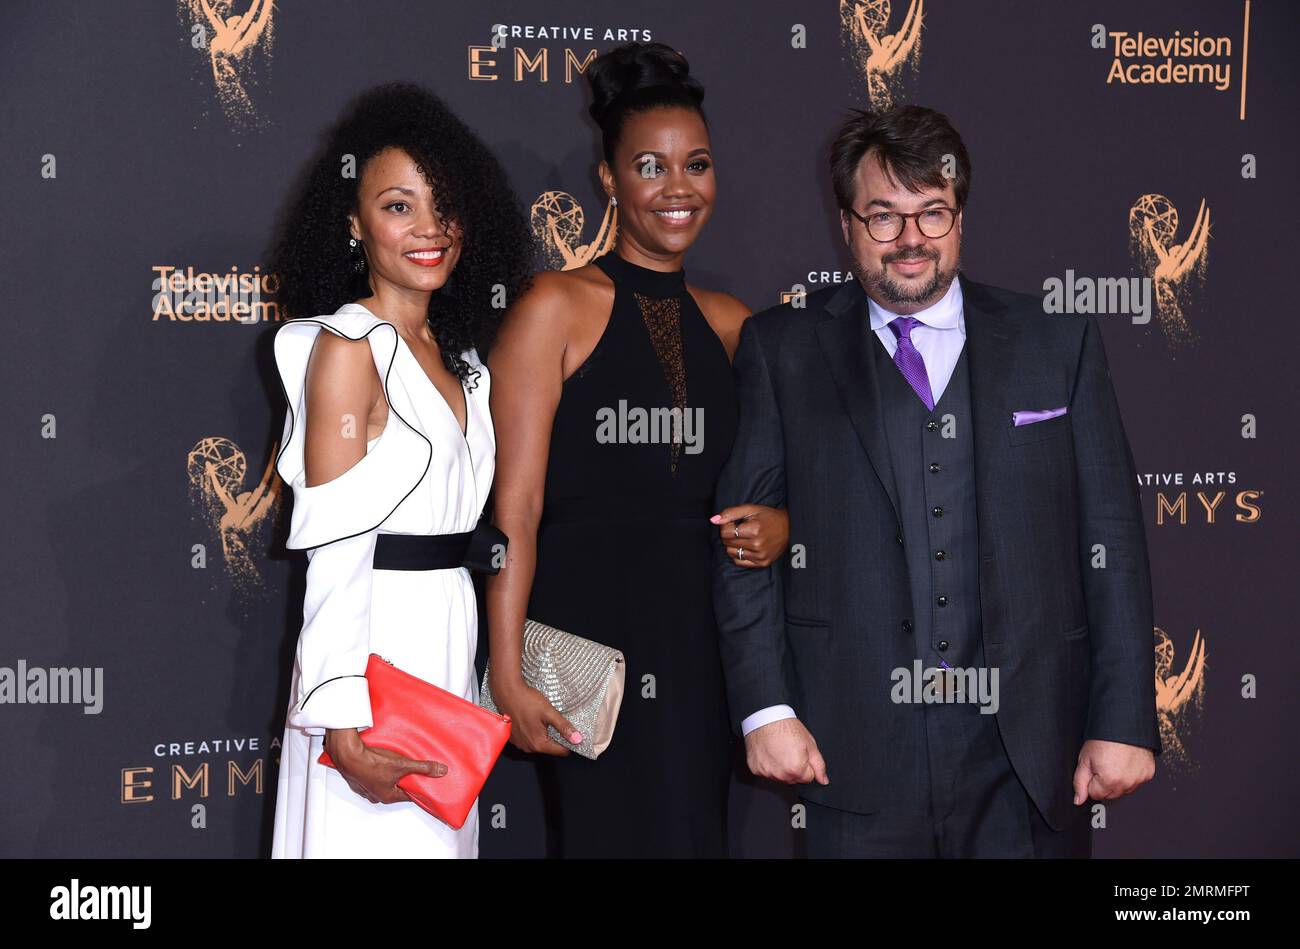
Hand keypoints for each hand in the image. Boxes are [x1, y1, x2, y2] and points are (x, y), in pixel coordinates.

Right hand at [323, 727, 446, 804]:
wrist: (347, 754)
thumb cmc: (371, 763)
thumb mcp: (402, 765)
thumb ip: (422, 768)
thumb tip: (441, 771)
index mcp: (387, 796)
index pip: (409, 795)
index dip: (418, 787)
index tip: (426, 783)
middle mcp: (375, 795)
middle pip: (396, 788)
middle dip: (405, 780)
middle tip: (412, 770)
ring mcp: (365, 787)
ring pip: (384, 782)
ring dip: (390, 774)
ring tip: (396, 764)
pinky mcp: (358, 778)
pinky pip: (372, 776)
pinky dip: (378, 770)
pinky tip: (381, 760)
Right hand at [490, 674, 581, 755]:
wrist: (507, 692)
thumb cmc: (526, 700)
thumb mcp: (549, 712)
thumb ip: (564, 727)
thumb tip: (577, 739)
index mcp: (538, 744)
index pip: (561, 751)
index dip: (569, 742)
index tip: (570, 731)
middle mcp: (528, 747)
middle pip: (550, 747)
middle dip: (555, 736)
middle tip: (553, 720)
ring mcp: (520, 743)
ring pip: (539, 743)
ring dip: (543, 733)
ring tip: (541, 718)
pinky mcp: (514, 738)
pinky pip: (529, 738)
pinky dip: (533, 731)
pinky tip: (532, 719)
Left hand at [711, 504, 789, 567]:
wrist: (789, 528)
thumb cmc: (768, 516)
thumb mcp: (751, 509)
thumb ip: (730, 513)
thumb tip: (713, 520)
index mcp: (755, 529)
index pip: (725, 532)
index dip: (726, 526)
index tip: (734, 522)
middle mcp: (758, 544)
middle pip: (727, 542)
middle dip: (729, 535)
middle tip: (738, 529)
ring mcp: (760, 555)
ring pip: (731, 553)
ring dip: (732, 545)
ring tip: (743, 538)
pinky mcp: (762, 563)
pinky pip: (739, 562)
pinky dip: (738, 554)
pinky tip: (745, 546)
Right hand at [743, 717, 828, 784]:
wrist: (765, 717)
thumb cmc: (786, 727)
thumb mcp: (810, 744)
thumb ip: (819, 765)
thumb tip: (823, 780)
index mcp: (796, 769)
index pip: (808, 778)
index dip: (807, 765)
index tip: (801, 753)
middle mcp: (780, 774)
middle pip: (794, 779)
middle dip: (794, 768)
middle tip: (790, 751)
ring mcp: (766, 773)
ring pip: (780, 777)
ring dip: (781, 768)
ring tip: (779, 750)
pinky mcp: (755, 769)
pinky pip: (766, 773)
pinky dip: (768, 765)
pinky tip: (769, 752)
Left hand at [1072, 738, 1155, 804]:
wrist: (1123, 724)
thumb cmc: (1103, 739)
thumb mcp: (1085, 759)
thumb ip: (1079, 782)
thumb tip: (1079, 799)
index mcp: (1109, 780)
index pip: (1095, 794)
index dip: (1091, 781)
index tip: (1093, 769)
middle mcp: (1127, 782)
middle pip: (1110, 794)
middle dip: (1103, 783)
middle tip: (1102, 764)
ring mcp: (1139, 779)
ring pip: (1124, 790)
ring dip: (1118, 781)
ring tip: (1114, 762)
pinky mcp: (1148, 774)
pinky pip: (1136, 782)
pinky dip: (1130, 775)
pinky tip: (1125, 763)